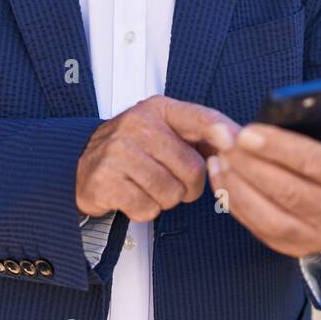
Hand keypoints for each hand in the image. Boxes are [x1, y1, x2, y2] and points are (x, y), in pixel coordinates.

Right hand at [76, 95, 238, 221]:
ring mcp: (119, 151)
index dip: (220, 130)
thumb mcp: (165, 131)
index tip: (234, 142)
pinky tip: (133, 194)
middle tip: (170, 179)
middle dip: (188, 186)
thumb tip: (237, 145)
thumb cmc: (133, 149)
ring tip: (148, 185)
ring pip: (171, 194)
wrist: (83, 164)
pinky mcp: (105, 179)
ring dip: (165, 199)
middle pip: (191, 169)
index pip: (197, 117)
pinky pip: (147, 209)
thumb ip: (201, 136)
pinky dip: (145, 210)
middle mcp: (138, 125)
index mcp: (158, 109)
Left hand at [206, 60, 320, 257]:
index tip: (248, 130)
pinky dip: (235, 202)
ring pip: (270, 214)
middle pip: (289, 190)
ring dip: (239, 185)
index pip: (317, 163)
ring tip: (217, 155)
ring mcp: (316, 235)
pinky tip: (220, 176)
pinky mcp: (293, 246)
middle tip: (224, 138)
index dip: (281, 148)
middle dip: (252, 164)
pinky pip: (259, 228)